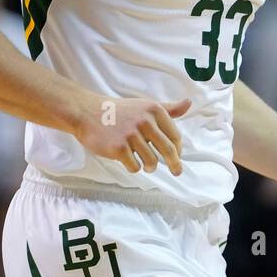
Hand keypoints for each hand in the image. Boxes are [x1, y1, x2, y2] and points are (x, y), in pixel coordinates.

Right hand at [73, 95, 188, 175]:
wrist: (87, 112)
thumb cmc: (119, 111)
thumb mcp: (145, 105)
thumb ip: (168, 108)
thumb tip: (189, 103)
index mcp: (154, 110)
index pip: (175, 135)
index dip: (178, 149)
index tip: (177, 156)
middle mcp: (145, 121)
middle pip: (168, 150)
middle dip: (174, 164)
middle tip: (177, 172)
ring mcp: (131, 135)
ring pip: (151, 161)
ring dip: (150, 166)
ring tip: (147, 165)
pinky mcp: (118, 148)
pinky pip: (134, 166)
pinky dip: (134, 167)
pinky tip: (128, 161)